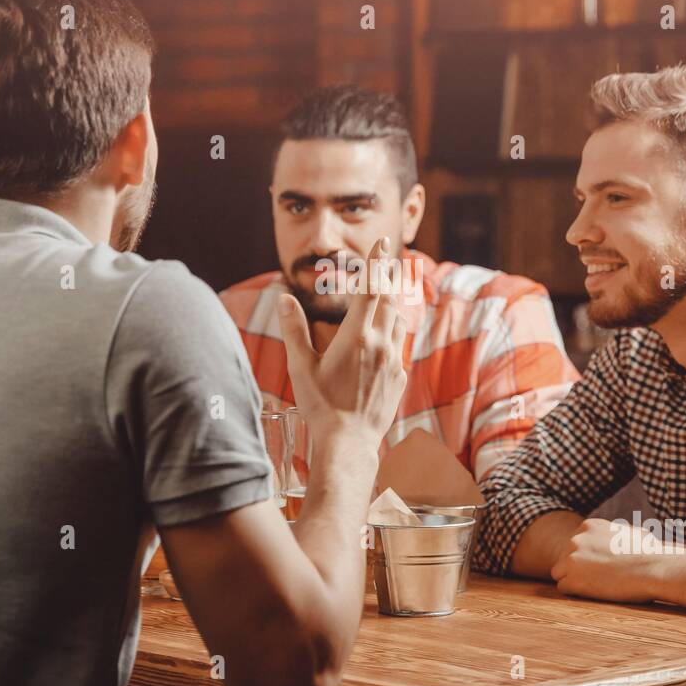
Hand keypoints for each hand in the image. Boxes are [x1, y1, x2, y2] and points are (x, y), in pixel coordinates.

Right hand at [277, 236, 407, 453]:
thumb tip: (284, 299)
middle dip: (386, 278)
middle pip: (389, 300)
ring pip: (397, 321)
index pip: (370, 289)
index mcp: (356, 336)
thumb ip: (294, 330)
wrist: (349, 443)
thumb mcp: (301, 367)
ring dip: (391, 304)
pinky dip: (391, 334)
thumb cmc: (320, 405)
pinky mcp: (400, 376)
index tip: (382, 242)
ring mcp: (394, 360)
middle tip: (386, 260)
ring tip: (384, 293)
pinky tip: (381, 339)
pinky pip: (398, 347)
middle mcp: (380, 343)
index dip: (376, 263)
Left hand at [548, 518, 659, 602]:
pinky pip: (564, 588)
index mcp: (588, 526)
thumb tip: (620, 533)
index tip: (600, 565)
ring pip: (560, 572)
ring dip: (574, 580)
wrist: (652, 569)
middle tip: (599, 577)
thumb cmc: (650, 553)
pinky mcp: (571, 579)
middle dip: (578, 569)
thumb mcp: (630, 532)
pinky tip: (595, 592)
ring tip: (597, 585)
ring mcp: (571, 559)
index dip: (586, 557)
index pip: (574, 544)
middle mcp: (575, 539)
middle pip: (565, 557)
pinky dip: (577, 593)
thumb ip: (616, 532)